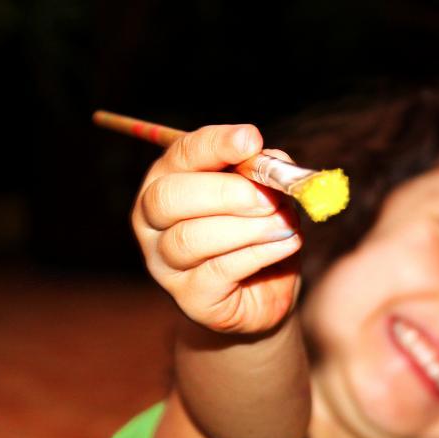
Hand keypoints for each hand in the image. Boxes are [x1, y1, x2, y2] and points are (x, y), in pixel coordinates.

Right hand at [133, 124, 301, 333]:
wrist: (267, 294)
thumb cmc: (259, 234)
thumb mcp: (265, 194)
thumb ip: (264, 172)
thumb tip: (271, 159)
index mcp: (166, 180)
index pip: (182, 154)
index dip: (216, 144)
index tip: (251, 139)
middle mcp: (152, 221)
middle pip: (170, 197)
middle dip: (225, 192)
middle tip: (268, 198)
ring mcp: (164, 262)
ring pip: (192, 238)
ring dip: (248, 228)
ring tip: (285, 225)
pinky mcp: (189, 297)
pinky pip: (218, 271)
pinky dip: (259, 253)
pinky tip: (286, 244)